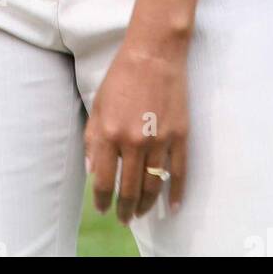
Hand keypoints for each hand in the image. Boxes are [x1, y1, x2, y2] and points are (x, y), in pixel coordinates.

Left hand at [85, 38, 187, 224]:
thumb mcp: (98, 104)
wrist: (154, 54)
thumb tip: (92, 169)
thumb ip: (92, 138)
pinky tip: (172, 207)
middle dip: (124, 208)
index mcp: (110, 133)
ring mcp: (159, 141)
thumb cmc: (122, 76)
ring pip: (153, 186)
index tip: (102, 208)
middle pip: (129, 188)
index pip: (104, 179)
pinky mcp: (180, 136)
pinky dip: (176, 194)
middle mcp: (134, 141)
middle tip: (123, 219)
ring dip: (146, 205)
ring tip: (141, 214)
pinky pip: (179, 173)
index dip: (102, 199)